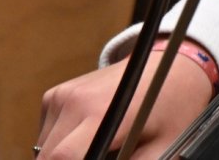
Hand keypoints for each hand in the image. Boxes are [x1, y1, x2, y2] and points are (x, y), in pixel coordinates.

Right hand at [37, 50, 213, 158]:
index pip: (61, 157)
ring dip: (64, 155)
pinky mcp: (56, 94)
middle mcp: (77, 100)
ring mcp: (63, 94)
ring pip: (45, 146)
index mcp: (103, 113)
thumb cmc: (173, 109)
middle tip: (103, 156)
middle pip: (49, 156)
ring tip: (99, 146)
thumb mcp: (162, 148)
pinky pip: (47, 131)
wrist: (173, 67)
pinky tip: (88, 134)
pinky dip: (60, 141)